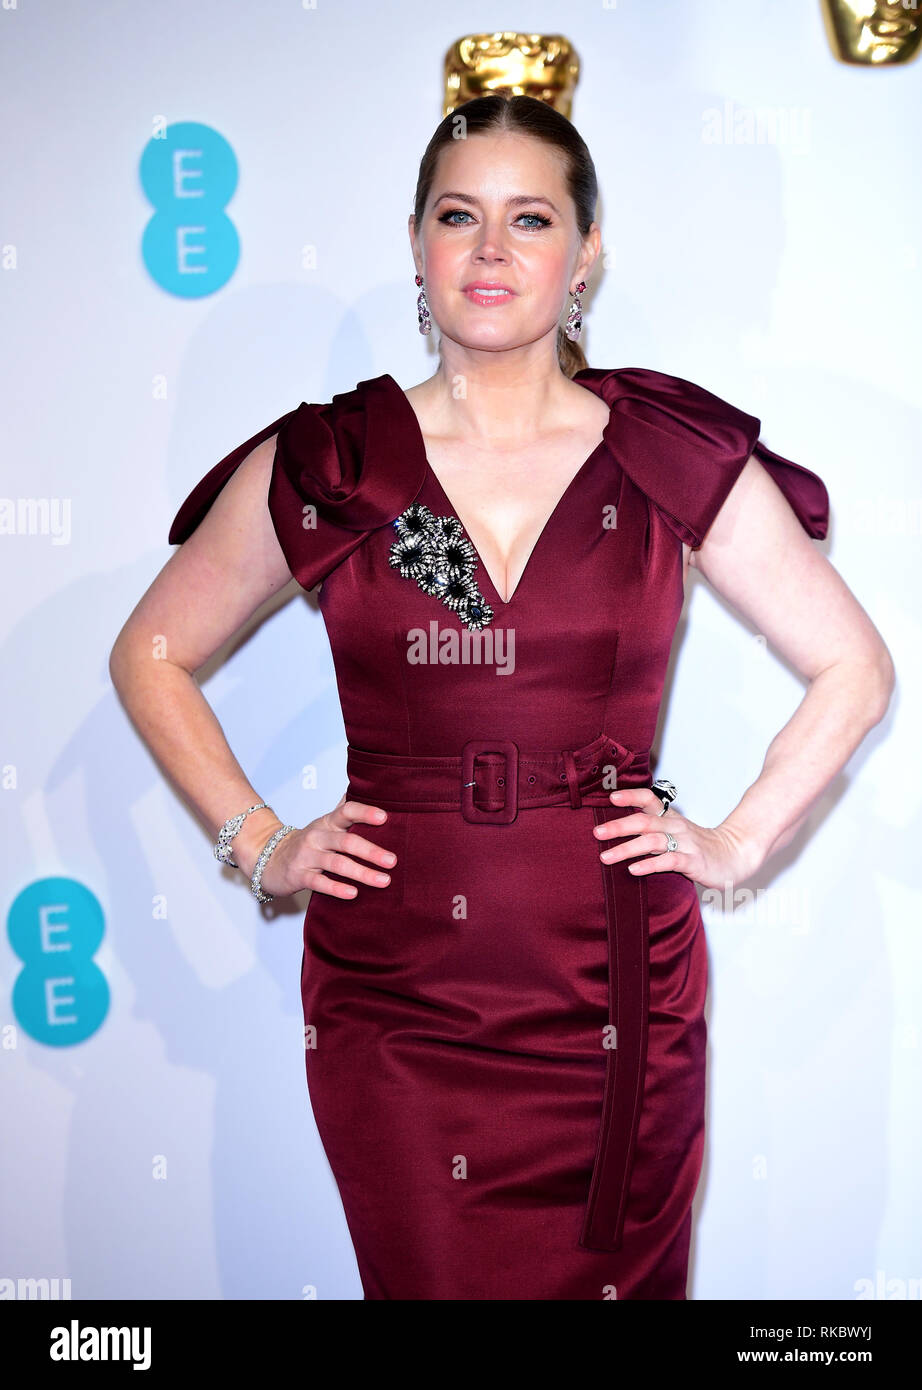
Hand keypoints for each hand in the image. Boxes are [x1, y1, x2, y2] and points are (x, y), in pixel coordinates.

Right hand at [237, 795, 396, 899]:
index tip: (385, 817)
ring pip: (337, 864)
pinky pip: (320, 882)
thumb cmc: (308, 842)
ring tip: (384, 880)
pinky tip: (354, 893)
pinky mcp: (299, 876)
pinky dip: (337, 888)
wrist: (269, 857)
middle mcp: (318, 837)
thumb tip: (371, 789)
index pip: (346, 811)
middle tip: (393, 861)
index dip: (365, 813)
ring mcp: (307, 856)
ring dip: (362, 873)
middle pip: (346, 841)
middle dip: (371, 851)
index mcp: (327, 823)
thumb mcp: (326, 824)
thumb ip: (346, 810)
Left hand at [593, 787, 763, 890]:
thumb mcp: (675, 832)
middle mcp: (676, 827)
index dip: (631, 796)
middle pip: (644, 821)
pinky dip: (649, 864)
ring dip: (626, 848)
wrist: (735, 856)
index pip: (649, 800)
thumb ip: (651, 829)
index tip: (611, 797)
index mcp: (670, 818)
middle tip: (596, 832)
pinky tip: (634, 869)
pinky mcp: (693, 861)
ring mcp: (685, 843)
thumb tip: (617, 829)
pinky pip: (668, 860)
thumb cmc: (699, 847)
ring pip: (652, 841)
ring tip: (606, 856)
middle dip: (618, 826)